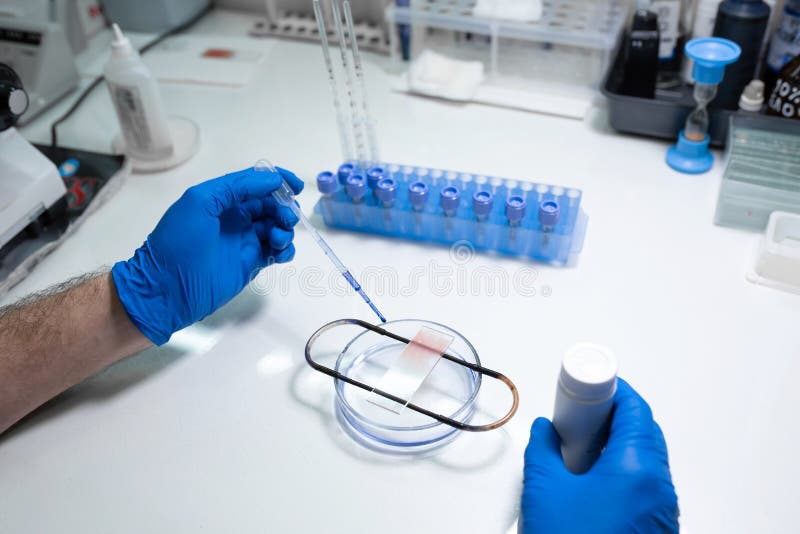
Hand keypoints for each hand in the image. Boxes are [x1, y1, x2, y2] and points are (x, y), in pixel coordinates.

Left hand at [112, 166, 302, 344]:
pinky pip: (277, 251)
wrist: (167, 289)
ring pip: (278, 227)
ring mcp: (246, 241)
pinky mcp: (253, 263)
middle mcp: (236, 218)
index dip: (278, 181)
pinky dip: (286, 250)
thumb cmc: (178, 242)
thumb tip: (271, 180)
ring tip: (277, 239)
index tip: (296, 186)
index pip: (256, 183)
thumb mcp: (200, 201)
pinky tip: (280, 253)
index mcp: (222, 200)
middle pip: (272, 205)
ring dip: (285, 229)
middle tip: (286, 218)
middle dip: (284, 207)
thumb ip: (236, 186)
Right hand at [520, 378, 678, 532]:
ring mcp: (663, 512)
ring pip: (647, 462)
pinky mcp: (658, 529)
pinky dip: (626, 475)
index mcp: (637, 469)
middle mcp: (660, 489)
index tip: (595, 386)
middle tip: (586, 416)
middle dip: (616, 418)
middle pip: (645, 433)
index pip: (636, 410)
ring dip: (621, 447)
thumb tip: (544, 431)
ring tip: (586, 450)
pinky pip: (647, 489)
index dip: (615, 391)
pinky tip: (596, 483)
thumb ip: (542, 450)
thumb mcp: (544, 490)